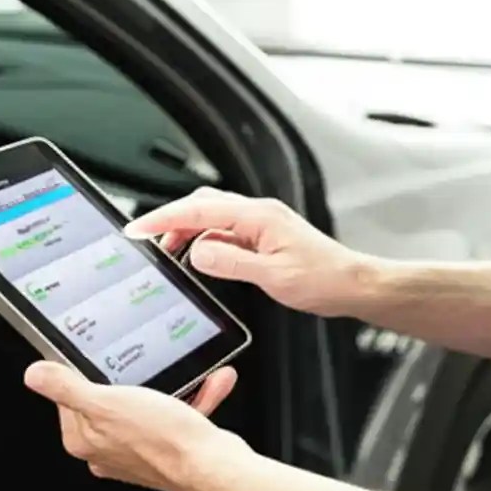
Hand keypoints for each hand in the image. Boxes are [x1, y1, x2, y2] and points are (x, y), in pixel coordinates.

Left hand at [23, 361, 249, 490]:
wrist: (212, 467)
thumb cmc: (161, 440)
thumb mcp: (106, 402)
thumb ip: (67, 387)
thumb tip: (35, 374)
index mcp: (84, 440)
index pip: (69, 399)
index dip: (85, 374)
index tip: (102, 359)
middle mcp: (108, 450)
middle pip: (111, 400)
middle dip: (136, 378)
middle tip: (147, 367)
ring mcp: (140, 450)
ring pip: (150, 406)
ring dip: (172, 386)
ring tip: (187, 373)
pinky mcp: (169, 449)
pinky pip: (177, 415)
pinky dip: (193, 398)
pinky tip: (209, 383)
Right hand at [124, 187, 373, 316]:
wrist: (352, 284)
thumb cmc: (324, 279)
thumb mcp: (274, 277)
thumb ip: (232, 263)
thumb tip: (197, 252)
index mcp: (258, 216)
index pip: (200, 210)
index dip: (164, 218)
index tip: (138, 229)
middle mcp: (259, 214)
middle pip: (202, 205)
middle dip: (171, 220)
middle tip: (147, 241)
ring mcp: (261, 224)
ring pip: (212, 218)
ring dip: (188, 232)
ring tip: (169, 254)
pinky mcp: (264, 237)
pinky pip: (226, 232)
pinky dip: (206, 242)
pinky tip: (200, 260)